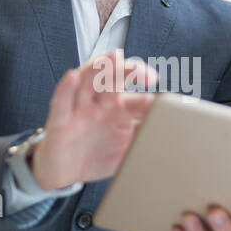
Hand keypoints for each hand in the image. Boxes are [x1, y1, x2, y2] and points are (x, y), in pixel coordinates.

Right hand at [31, 49, 157, 189]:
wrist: (65, 173)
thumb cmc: (97, 155)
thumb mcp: (126, 148)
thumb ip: (146, 136)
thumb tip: (171, 130)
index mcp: (118, 107)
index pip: (134, 88)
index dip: (145, 81)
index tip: (157, 84)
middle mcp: (100, 103)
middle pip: (113, 78)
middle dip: (128, 71)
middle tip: (143, 73)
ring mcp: (79, 109)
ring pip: (88, 82)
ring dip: (99, 68)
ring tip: (112, 57)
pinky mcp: (59, 121)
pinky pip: (62, 102)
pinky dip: (66, 89)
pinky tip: (72, 77)